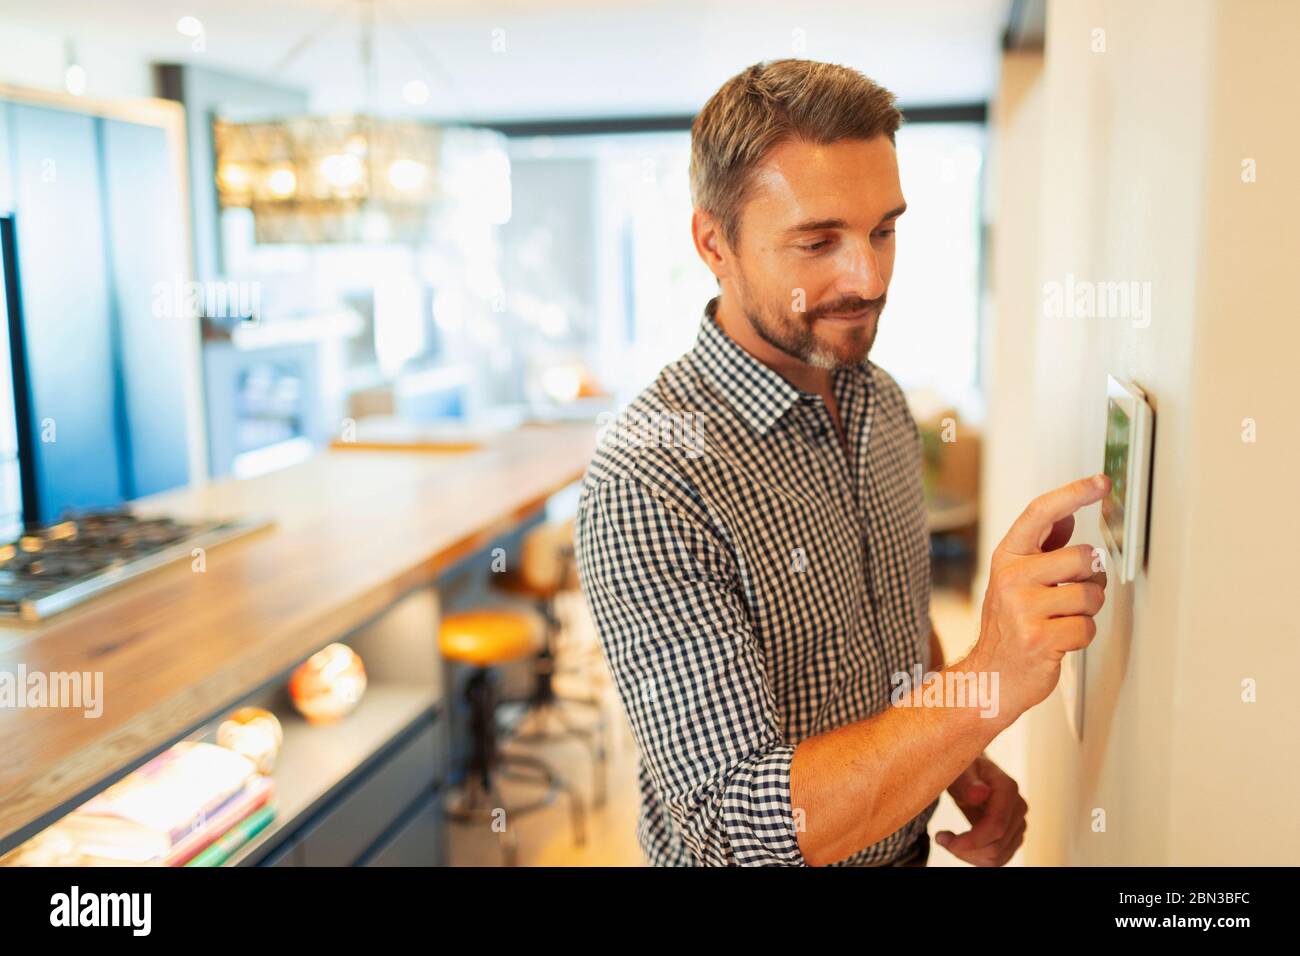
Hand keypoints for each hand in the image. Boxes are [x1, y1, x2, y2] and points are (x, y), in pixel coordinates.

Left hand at [935, 755, 1026, 865]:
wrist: (970, 771)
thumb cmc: (961, 767)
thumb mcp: (958, 770)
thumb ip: (966, 782)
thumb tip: (979, 793)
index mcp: (1007, 788)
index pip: (996, 827)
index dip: (970, 841)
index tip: (941, 838)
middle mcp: (1019, 807)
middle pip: (996, 846)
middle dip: (964, 849)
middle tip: (940, 838)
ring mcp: (1019, 823)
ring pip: (997, 858)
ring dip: (968, 855)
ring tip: (947, 840)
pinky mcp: (1013, 835)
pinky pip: (998, 860)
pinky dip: (975, 858)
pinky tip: (959, 844)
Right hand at [968, 474, 1110, 719]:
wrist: (988, 677)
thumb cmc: (1008, 627)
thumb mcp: (1015, 580)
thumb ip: (1041, 548)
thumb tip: (1067, 516)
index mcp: (1006, 558)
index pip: (1040, 513)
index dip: (1073, 493)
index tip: (1100, 481)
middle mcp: (1011, 578)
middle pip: (1082, 557)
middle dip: (1089, 579)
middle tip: (1069, 595)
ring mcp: (1023, 608)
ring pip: (1091, 595)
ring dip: (1086, 611)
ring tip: (1059, 620)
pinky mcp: (1040, 637)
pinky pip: (1087, 627)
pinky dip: (1081, 636)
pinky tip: (1058, 640)